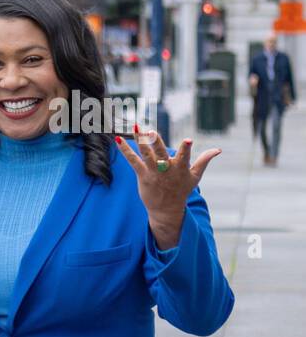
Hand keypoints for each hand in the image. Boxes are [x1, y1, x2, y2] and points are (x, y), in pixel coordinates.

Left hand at [115, 127, 220, 249]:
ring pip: (146, 154)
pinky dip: (126, 150)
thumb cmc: (182, 190)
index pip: (185, 156)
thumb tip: (218, 150)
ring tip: (135, 127)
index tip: (188, 140)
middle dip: (156, 142)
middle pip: (161, 153)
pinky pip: (133, 161)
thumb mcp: (195, 176)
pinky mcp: (142, 175)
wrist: (166, 209)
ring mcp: (153, 172)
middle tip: (151, 131)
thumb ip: (204, 161)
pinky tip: (118, 140)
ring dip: (140, 140)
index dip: (186, 149)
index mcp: (181, 168)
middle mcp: (166, 169)